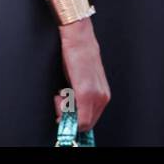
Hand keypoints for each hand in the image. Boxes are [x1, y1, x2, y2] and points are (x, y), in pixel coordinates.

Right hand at [54, 17, 110, 131]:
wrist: (78, 38)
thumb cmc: (79, 56)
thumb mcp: (83, 80)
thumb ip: (81, 98)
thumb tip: (72, 114)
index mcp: (103, 95)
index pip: (90, 122)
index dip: (74, 120)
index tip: (65, 113)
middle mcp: (102, 97)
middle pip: (85, 125)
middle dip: (69, 117)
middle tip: (61, 101)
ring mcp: (95, 96)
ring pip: (80, 122)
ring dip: (65, 111)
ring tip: (61, 93)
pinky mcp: (86, 92)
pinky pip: (78, 117)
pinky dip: (63, 108)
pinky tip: (60, 93)